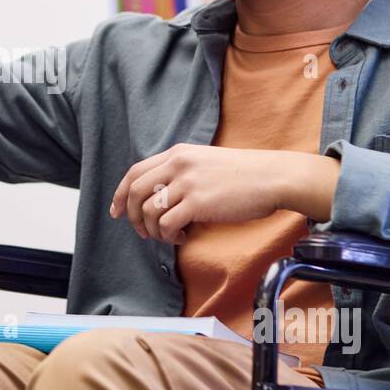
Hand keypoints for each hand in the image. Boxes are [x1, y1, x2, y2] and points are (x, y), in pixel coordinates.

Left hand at [108, 144, 338, 243]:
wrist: (273, 176)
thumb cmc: (244, 174)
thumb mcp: (205, 162)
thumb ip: (181, 172)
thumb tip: (159, 197)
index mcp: (177, 153)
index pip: (135, 172)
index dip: (120, 194)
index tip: (116, 212)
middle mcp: (177, 164)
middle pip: (134, 192)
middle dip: (132, 217)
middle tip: (143, 233)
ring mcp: (187, 182)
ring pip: (148, 211)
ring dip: (154, 230)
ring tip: (171, 235)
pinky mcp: (198, 202)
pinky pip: (167, 224)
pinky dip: (169, 235)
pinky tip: (183, 236)